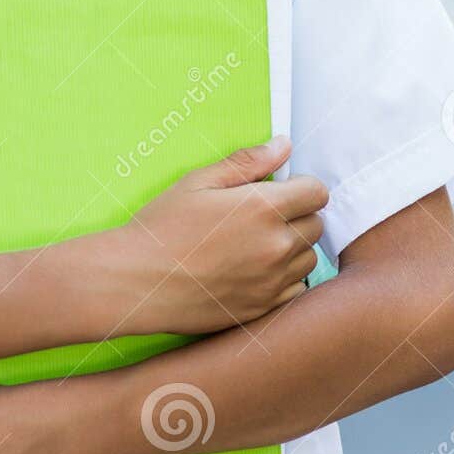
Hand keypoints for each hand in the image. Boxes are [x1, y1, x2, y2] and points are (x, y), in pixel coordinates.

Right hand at [113, 135, 327, 335]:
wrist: (136, 282)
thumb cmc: (162, 227)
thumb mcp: (198, 182)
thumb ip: (247, 163)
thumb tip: (284, 146)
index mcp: (263, 208)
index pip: (317, 192)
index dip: (301, 186)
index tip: (280, 190)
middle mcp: (276, 246)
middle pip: (316, 224)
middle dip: (297, 215)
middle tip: (261, 216)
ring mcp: (272, 281)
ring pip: (308, 258)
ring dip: (293, 247)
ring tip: (256, 244)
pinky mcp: (263, 308)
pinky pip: (296, 289)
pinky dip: (284, 278)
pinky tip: (254, 270)